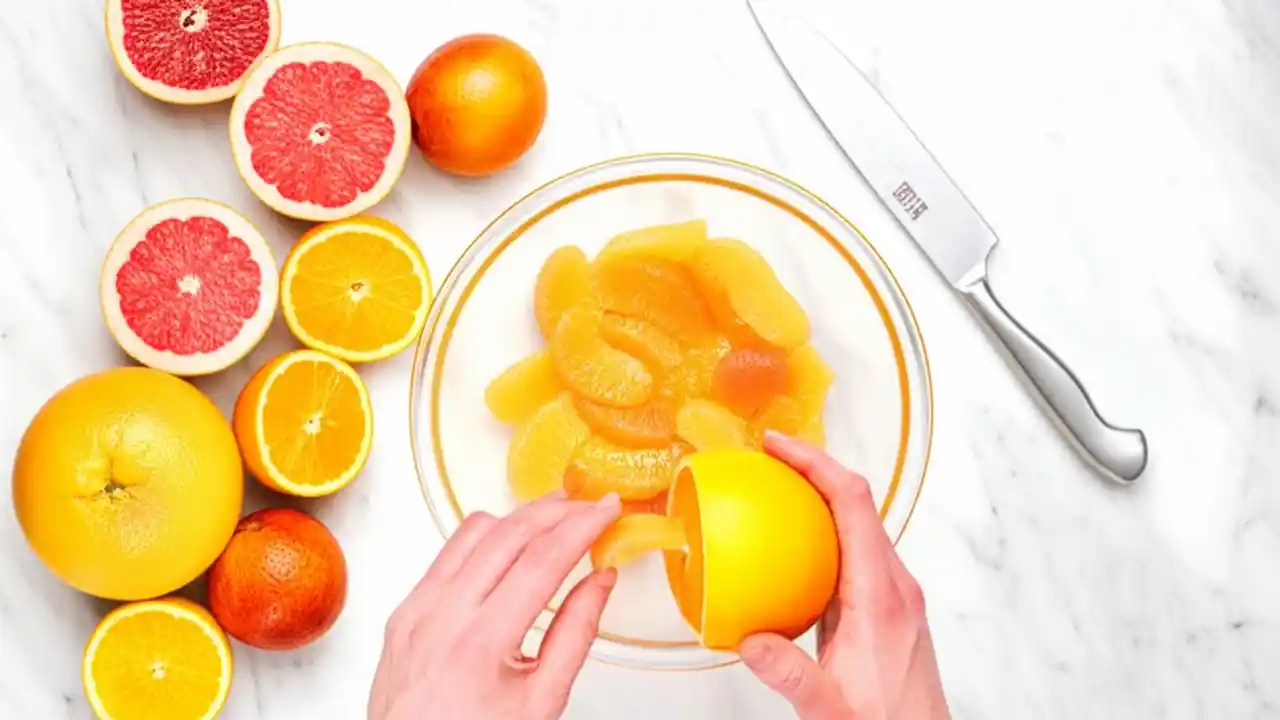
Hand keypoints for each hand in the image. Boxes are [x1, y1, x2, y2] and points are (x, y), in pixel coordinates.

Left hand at [369, 494, 622, 719]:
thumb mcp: (542, 702)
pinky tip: (508, 548)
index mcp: (481, 644)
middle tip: (589, 505)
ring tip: (554, 519)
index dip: (581, 526)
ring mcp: (415, 612)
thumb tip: (600, 580)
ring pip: (471, 533)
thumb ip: (575, 635)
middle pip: (507, 534)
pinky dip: (483, 540)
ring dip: (518, 518)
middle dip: (555, 511)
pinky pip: (445, 556)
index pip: (541, 559)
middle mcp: (440, 618)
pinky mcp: (402, 613)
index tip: (607, 509)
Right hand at [741, 432, 948, 719]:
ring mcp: (894, 594)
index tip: (780, 446)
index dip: (817, 463)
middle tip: (769, 458)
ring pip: (857, 526)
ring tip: (774, 492)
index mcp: (882, 595)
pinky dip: (823, 535)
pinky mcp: (887, 607)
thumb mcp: (829, 707)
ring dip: (819, 499)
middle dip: (813, 470)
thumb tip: (748, 639)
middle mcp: (894, 585)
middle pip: (856, 504)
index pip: (853, 504)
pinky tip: (790, 554)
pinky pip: (854, 553)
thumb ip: (789, 674)